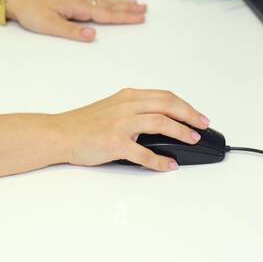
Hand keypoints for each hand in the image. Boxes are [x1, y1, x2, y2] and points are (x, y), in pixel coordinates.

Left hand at [5, 0, 145, 41]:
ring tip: (134, 1)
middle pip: (109, 6)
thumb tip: (93, 36)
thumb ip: (72, 31)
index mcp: (77, 7)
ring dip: (119, 2)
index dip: (125, 17)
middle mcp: (79, 1)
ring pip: (103, 1)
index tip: (141, 17)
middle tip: (145, 9)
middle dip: (128, 8)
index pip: (106, 14)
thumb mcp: (50, 26)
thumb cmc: (30, 11)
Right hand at [51, 88, 209, 171]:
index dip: (185, 106)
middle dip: (190, 115)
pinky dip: (160, 160)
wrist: (59, 133)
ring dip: (181, 132)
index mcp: (128, 97)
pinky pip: (144, 153)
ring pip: (160, 124)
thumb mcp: (112, 108)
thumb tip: (161, 121)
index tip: (197, 116)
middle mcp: (126, 106)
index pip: (165, 96)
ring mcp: (121, 124)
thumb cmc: (84, 124)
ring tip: (192, 140)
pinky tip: (169, 165)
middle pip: (168, 106)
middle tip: (203, 125)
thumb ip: (135, 110)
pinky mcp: (114, 143)